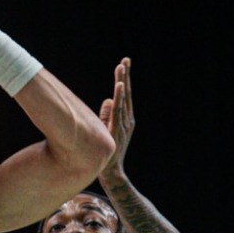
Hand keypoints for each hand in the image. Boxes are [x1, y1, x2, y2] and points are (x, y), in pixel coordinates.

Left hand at [97, 58, 133, 180]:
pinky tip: (119, 86)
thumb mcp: (106, 130)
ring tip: (122, 67)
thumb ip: (107, 116)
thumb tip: (108, 100)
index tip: (123, 63)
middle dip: (126, 75)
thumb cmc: (106, 153)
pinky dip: (120, 98)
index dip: (124, 79)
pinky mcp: (118, 130)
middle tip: (126, 59)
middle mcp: (127, 120)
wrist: (111, 173)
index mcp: (125, 118)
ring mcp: (124, 125)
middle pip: (127, 93)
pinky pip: (118, 111)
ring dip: (122, 82)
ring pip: (124, 100)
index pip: (124, 95)